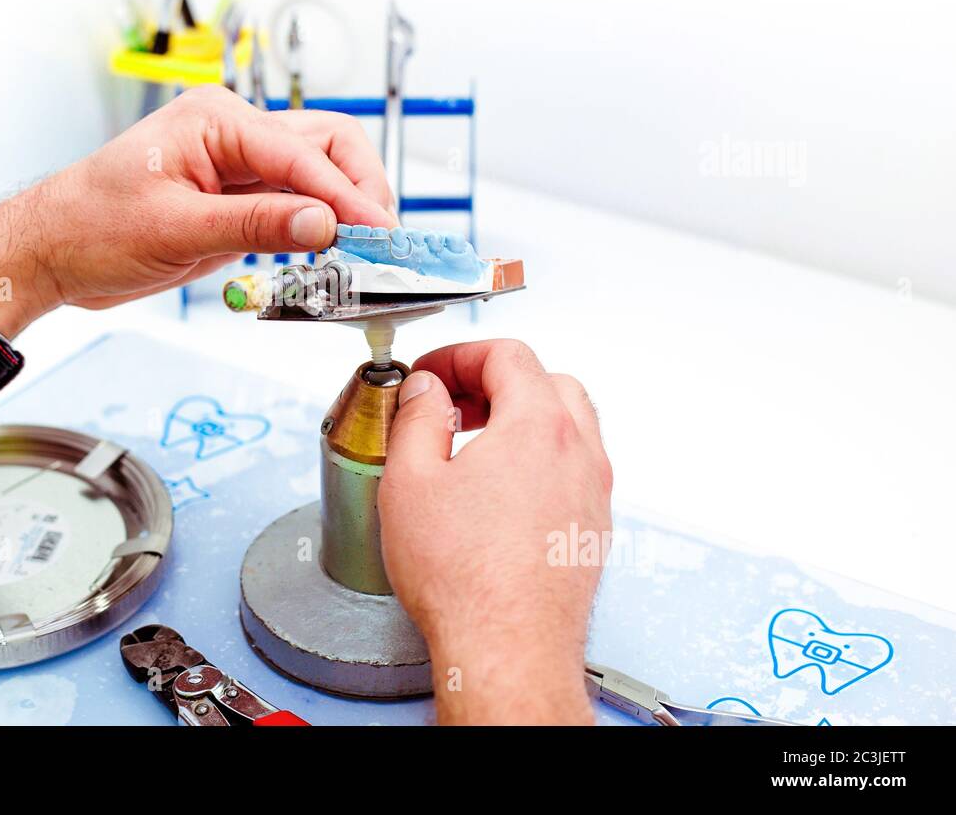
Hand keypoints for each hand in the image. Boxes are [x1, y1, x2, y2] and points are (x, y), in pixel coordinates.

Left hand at [23, 85, 395, 311]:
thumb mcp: (177, 230)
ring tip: (364, 252)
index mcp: (216, 121)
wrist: (53, 251)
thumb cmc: (91, 228)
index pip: (305, 154)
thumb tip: (325, 223)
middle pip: (327, 146)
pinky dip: (318, 226)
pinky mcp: (235, 196)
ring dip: (344, 208)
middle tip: (382, 241)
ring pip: (316, 174)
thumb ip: (256, 225)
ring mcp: (236, 164)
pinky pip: (293, 203)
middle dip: (361, 189)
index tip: (378, 235)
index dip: (348, 196)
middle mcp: (233, 132)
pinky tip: (332, 253)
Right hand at [379, 339, 613, 723]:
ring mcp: (592, 492)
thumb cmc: (465, 578)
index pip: (508, 355)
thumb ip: (417, 417)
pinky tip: (498, 491)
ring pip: (569, 425)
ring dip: (522, 418)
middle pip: (548, 382)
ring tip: (474, 445)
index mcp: (538, 425)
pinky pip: (573, 469)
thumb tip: (427, 391)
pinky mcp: (592, 528)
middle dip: (495, 381)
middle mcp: (579, 452)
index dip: (460, 355)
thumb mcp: (411, 480)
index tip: (432, 375)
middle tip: (453, 402)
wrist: (507, 648)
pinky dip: (539, 459)